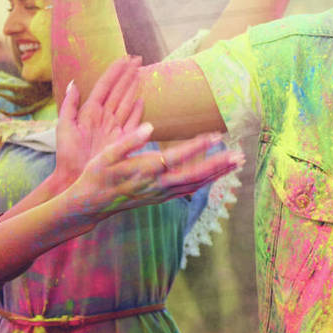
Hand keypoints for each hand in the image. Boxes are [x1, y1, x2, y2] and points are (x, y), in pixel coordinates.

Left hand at [54, 56, 142, 181]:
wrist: (74, 177)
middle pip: (118, 91)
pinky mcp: (123, 139)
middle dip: (128, 75)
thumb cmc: (67, 154)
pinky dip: (137, 111)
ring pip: (126, 102)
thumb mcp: (64, 127)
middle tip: (138, 59)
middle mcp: (104, 117)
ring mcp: (115, 128)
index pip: (105, 86)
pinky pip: (132, 121)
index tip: (123, 59)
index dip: (114, 72)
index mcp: (90, 112)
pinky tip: (142, 100)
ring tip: (140, 72)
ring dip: (133, 87)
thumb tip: (74, 83)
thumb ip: (69, 105)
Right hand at [62, 127, 241, 222]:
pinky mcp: (163, 198)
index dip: (198, 146)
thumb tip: (148, 127)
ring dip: (218, 174)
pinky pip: (190, 189)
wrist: (92, 204)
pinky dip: (208, 181)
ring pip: (197, 184)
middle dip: (219, 165)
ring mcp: (162, 194)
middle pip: (195, 176)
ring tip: (238, 162)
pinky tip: (219, 173)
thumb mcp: (106, 154)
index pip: (177, 157)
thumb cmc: (97, 174)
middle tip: (240, 155)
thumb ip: (128, 141)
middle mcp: (157, 185)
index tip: (216, 135)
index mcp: (144, 170)